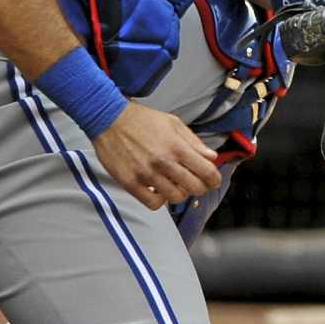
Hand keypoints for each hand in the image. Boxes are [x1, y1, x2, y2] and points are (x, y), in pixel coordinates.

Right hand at [94, 103, 222, 209]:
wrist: (110, 119)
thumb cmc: (143, 120)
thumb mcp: (174, 124)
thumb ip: (194, 142)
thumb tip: (212, 157)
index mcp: (177, 147)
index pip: (207, 171)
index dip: (214, 179)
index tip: (213, 181)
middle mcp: (163, 163)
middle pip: (194, 188)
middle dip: (200, 188)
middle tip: (196, 184)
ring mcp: (146, 174)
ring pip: (175, 198)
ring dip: (180, 194)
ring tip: (176, 185)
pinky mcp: (130, 183)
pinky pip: (152, 204)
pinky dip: (160, 201)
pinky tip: (159, 191)